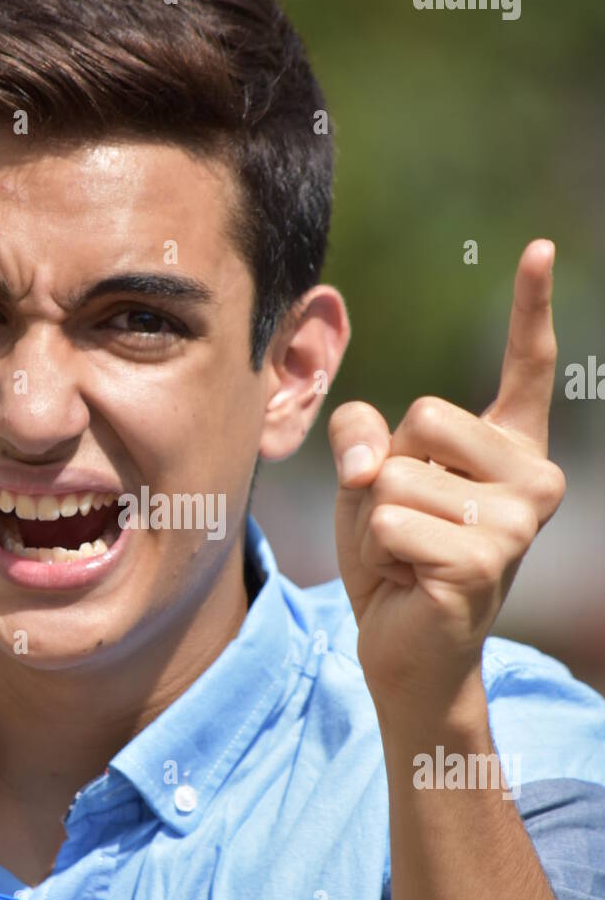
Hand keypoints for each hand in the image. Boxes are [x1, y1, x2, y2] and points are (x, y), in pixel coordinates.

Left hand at [327, 240, 565, 712]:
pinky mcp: (483, 562)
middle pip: (424, 415)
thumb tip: (368, 458)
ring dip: (376, 520)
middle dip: (386, 469)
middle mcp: (533, 479)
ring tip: (406, 557)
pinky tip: (407, 581)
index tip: (538, 248)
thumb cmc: (394, 559)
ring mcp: (517, 523)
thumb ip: (362, 436)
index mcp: (511, 449)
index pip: (527, 367)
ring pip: (397, 474)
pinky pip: (389, 520)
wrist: (407, 651)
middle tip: (407, 525)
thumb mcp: (369, 479)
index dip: (531, 307)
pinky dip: (375, 552)